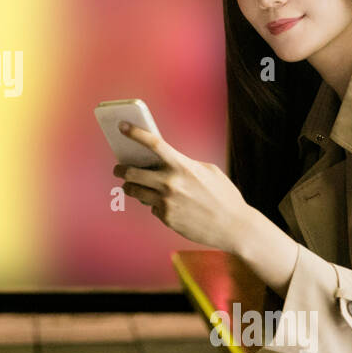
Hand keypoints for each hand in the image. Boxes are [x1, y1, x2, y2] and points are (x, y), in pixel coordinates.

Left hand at [113, 122, 253, 254]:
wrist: (233, 226)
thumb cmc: (223, 195)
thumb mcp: (208, 171)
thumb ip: (185, 164)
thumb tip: (165, 164)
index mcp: (182, 165)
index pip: (154, 143)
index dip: (135, 133)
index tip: (122, 126)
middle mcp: (170, 182)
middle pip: (131, 172)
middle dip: (121, 169)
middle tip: (118, 168)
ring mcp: (166, 201)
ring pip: (134, 191)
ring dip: (129, 187)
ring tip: (129, 185)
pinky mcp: (166, 217)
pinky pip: (152, 207)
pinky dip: (154, 204)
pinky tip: (164, 204)